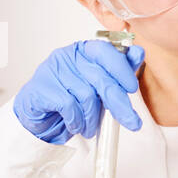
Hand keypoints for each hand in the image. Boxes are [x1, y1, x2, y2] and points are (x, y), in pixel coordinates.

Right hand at [13, 40, 146, 143]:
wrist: (39, 113)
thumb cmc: (71, 96)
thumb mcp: (98, 85)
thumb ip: (118, 70)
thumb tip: (138, 53)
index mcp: (84, 50)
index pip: (106, 52)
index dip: (122, 70)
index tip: (132, 88)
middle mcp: (67, 56)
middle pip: (100, 78)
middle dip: (118, 103)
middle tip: (131, 122)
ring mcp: (52, 70)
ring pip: (86, 96)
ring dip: (92, 118)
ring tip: (90, 127)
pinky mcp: (41, 87)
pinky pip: (68, 106)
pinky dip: (76, 121)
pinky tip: (75, 125)